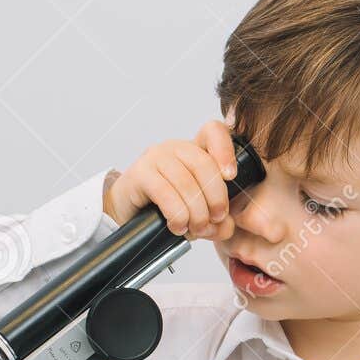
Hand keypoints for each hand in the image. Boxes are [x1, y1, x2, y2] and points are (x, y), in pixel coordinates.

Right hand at [102, 121, 240, 239]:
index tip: (231, 176)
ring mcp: (156, 157)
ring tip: (194, 228)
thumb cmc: (166, 209)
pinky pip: (165, 193)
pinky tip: (177, 226)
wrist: (129, 214)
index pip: (213, 131)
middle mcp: (175, 148)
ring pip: (186, 183)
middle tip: (215, 220)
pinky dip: (176, 214)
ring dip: (196, 213)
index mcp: (195, 150)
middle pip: (205, 164)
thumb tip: (226, 225)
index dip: (225, 150)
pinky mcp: (140, 173)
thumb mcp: (200, 215)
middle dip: (215, 198)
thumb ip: (219, 221)